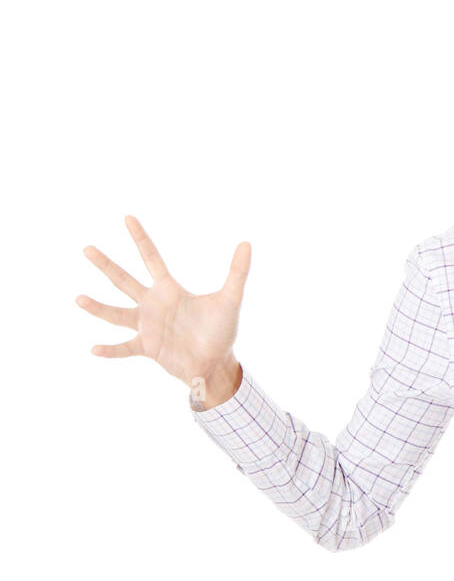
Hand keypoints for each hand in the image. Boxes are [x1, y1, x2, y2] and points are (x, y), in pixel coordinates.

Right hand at [77, 215, 250, 385]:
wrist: (216, 362)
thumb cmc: (221, 330)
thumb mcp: (230, 299)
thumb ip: (237, 272)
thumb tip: (247, 243)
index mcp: (169, 289)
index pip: (151, 258)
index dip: (141, 238)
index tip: (128, 217)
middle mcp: (153, 304)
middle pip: (124, 280)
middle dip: (106, 264)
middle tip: (87, 248)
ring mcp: (147, 326)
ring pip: (116, 314)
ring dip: (99, 308)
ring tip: (79, 298)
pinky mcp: (147, 348)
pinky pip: (124, 348)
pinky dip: (110, 350)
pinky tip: (93, 349)